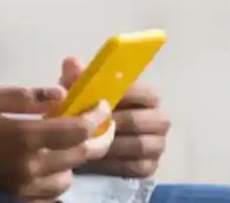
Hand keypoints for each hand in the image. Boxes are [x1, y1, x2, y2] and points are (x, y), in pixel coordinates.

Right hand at [0, 85, 113, 202]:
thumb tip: (60, 94)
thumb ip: (25, 96)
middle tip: (97, 117)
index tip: (99, 102)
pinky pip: (53, 191)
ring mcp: (24, 184)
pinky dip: (60, 175)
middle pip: (82, 154)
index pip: (77, 130)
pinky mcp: (16, 194)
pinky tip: (49, 159)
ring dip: (77, 156)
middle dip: (96, 135)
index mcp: (23, 137)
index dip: (95, 115)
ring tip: (67, 137)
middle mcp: (30, 166)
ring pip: (71, 175)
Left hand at [61, 56, 170, 178]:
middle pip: (141, 121)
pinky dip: (113, 163)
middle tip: (89, 125)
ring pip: (139, 145)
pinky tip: (95, 159)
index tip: (99, 102)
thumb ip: (76, 77)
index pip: (148, 94)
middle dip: (112, 124)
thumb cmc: (85, 109)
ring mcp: (157, 144)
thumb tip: (71, 62)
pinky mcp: (150, 167)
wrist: (82, 141)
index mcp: (147, 96)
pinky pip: (136, 166)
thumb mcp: (77, 92)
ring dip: (111, 144)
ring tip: (88, 143)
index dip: (125, 97)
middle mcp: (158, 119)